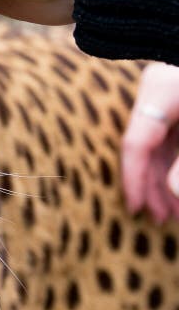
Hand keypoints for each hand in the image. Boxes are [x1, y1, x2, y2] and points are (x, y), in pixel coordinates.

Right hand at [122, 63, 178, 221]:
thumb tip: (173, 192)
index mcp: (157, 90)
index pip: (135, 142)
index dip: (134, 179)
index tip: (135, 209)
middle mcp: (157, 92)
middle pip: (146, 146)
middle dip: (154, 185)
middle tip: (159, 219)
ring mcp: (170, 95)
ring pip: (161, 144)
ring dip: (165, 178)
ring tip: (173, 212)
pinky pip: (173, 137)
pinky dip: (175, 163)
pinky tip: (176, 189)